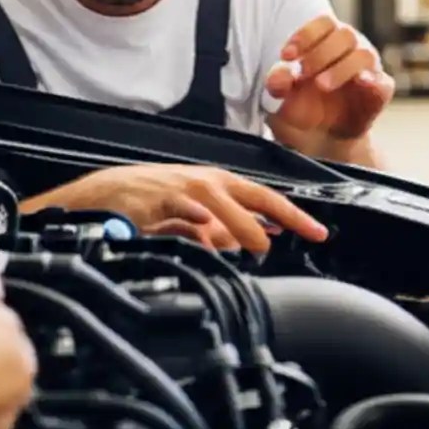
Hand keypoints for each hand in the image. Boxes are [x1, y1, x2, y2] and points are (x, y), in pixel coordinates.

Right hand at [20, 164, 328, 252]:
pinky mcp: (156, 199)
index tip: (320, 232)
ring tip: (257, 246)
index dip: (295, 215)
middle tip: (297, 240)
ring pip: (220, 205)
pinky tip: (204, 224)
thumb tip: (267, 235)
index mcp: (219, 183)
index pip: (267, 197)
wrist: (108, 191)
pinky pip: (179, 208)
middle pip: (252, 198)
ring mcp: (182, 189)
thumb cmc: (154, 199)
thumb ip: (231, 222)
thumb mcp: (199, 210)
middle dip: (279, 218)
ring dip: (241, 226)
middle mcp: (206, 183)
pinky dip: (193, 215)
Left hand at [266, 14, 393, 162]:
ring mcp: (369, 69)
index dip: (306, 34)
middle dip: (321, 52)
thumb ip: (278, 83)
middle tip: (303, 72)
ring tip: (321, 85)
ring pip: (364, 55)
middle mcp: (351, 49)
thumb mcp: (283, 96)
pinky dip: (373, 82)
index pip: (324, 23)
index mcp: (328, 40)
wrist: (322, 137)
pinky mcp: (379, 93)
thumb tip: (278, 76)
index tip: (287, 55)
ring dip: (341, 67)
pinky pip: (383, 83)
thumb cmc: (303, 104)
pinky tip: (360, 82)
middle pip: (345, 35)